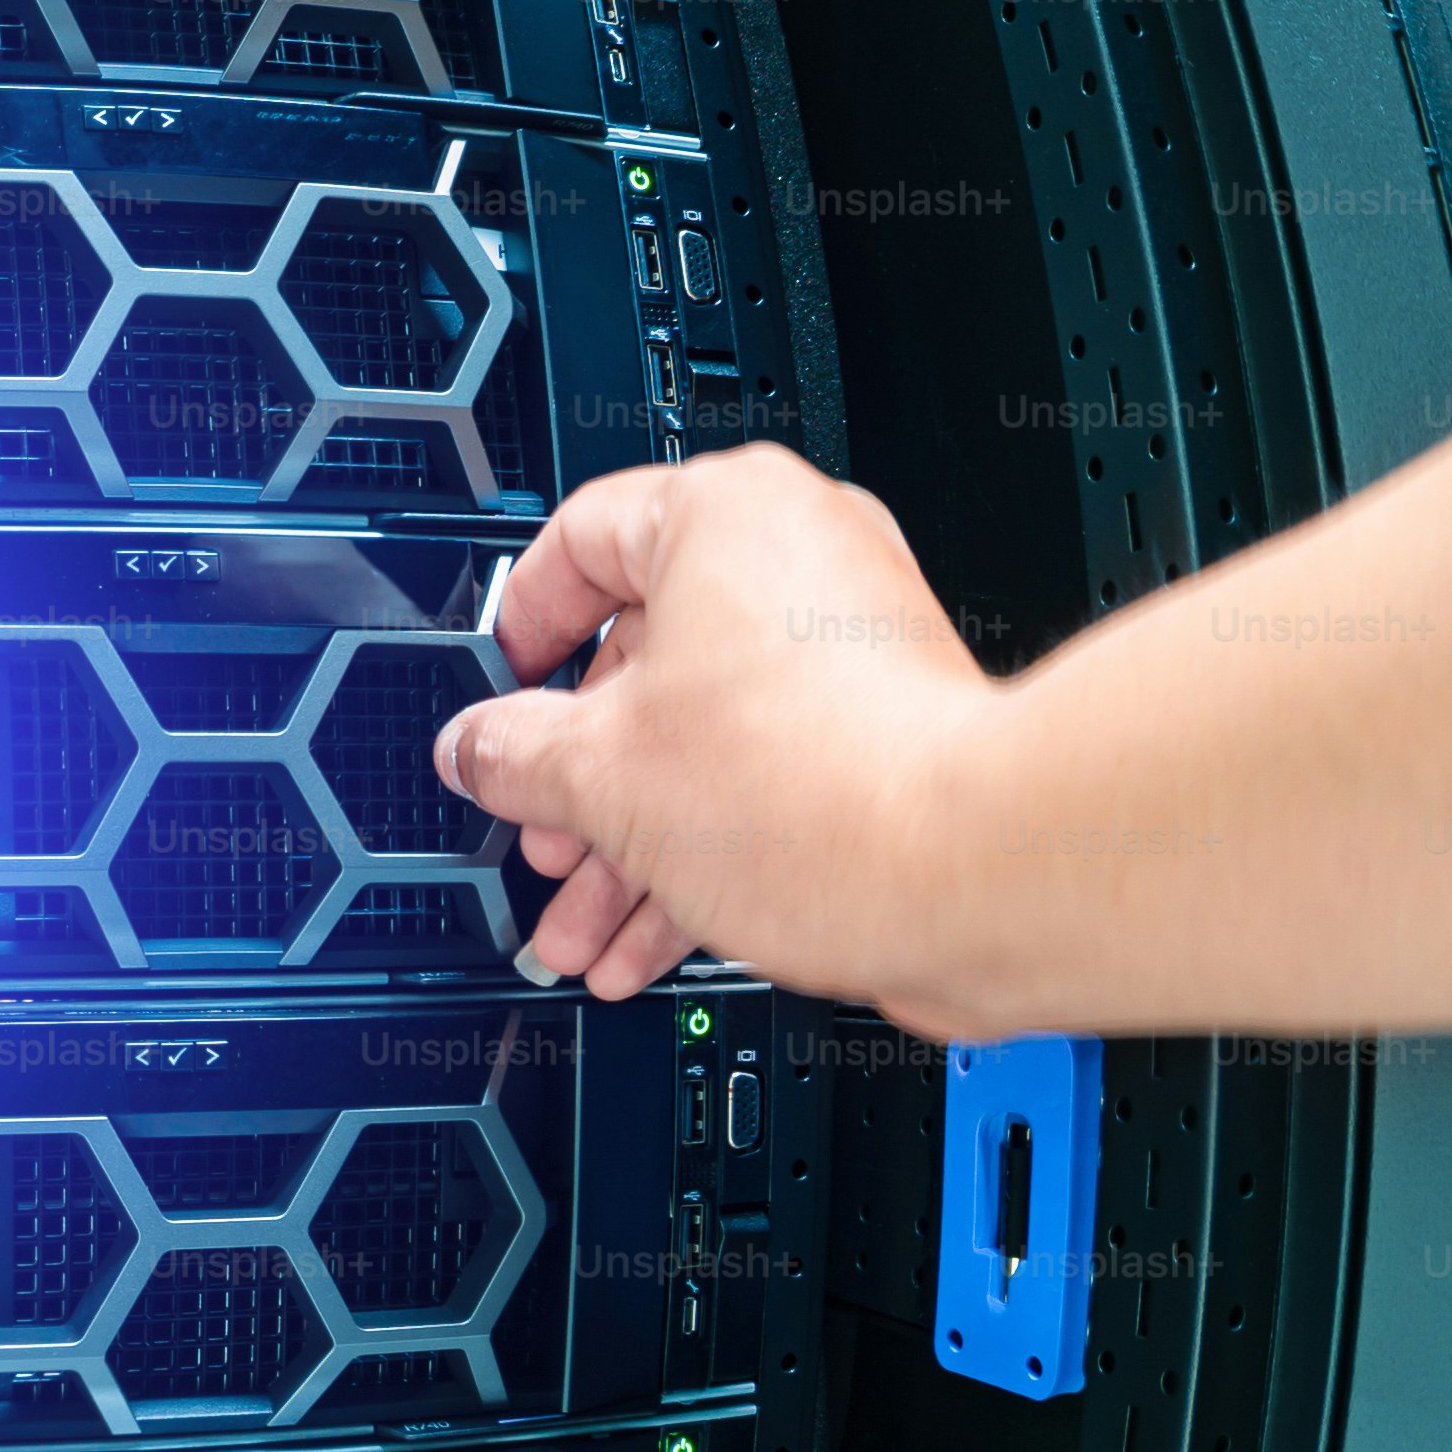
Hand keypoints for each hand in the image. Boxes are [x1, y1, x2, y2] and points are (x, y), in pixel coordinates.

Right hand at [433, 445, 1001, 1009]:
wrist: (975, 873)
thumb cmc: (822, 786)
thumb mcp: (598, 772)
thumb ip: (511, 751)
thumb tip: (476, 748)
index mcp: (724, 515)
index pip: (577, 539)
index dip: (517, 632)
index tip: (492, 697)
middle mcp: (799, 562)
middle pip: (639, 661)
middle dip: (574, 779)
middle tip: (540, 832)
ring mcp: (851, 649)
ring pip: (699, 737)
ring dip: (627, 841)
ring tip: (586, 922)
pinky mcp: (887, 733)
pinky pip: (762, 780)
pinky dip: (700, 848)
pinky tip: (653, 935)